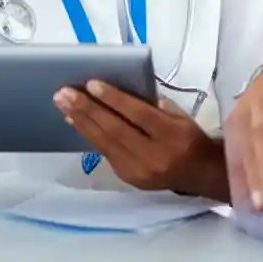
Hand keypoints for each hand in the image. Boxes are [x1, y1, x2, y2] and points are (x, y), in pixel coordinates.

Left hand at [55, 81, 225, 199]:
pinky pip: (105, 152)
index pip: (139, 115)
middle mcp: (155, 156)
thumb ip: (152, 104)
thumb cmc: (188, 136)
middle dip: (87, 109)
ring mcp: (139, 171)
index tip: (91, 84)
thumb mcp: (179, 116)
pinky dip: (88, 134)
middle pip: (116, 130)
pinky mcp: (128, 178)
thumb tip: (118, 88)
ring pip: (105, 143)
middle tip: (64, 93)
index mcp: (173, 135)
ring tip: (62, 103)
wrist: (200, 174)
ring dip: (81, 121)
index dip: (114, 99)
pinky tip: (74, 120)